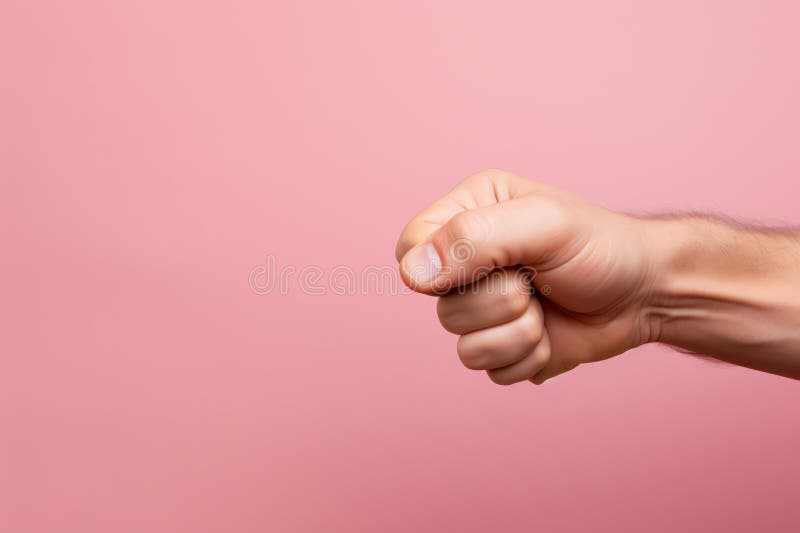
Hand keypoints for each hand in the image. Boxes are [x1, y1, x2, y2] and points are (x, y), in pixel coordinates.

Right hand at [396, 169, 655, 383]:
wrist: (646, 294)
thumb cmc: (601, 247)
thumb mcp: (544, 224)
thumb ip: (476, 237)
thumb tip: (414, 273)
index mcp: (468, 214)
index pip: (412, 246)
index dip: (435, 267)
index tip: (487, 268)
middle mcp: (467, 261)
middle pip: (439, 303)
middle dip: (499, 301)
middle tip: (536, 283)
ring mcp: (482, 307)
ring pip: (462, 343)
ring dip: (517, 333)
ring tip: (545, 309)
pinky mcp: (500, 345)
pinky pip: (489, 369)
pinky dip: (527, 358)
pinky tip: (550, 335)